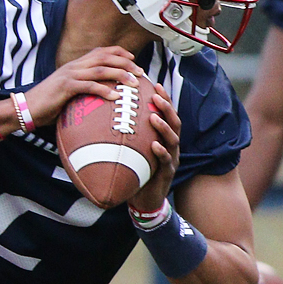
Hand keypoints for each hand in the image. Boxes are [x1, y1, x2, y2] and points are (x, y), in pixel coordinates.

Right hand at [19, 46, 135, 128]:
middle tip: (141, 72)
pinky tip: (115, 97)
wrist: (27, 107)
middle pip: (105, 57)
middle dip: (126, 63)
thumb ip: (84, 91)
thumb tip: (101, 99)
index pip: (101, 51)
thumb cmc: (49, 104)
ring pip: (101, 69)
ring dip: (120, 74)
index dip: (119, 53)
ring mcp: (70, 75)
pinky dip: (104, 90)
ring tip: (134, 83)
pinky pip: (89, 86)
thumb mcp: (69, 94)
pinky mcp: (66, 87)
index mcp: (76, 65)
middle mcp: (75, 66)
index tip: (134, 59)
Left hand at [128, 83, 180, 214]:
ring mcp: (171, 159)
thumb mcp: (134, 149)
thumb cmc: (139, 172)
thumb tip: (108, 115)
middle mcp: (171, 146)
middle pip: (174, 122)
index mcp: (165, 138)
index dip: (163, 99)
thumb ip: (129, 134)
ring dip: (164, 126)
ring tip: (154, 117)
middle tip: (155, 95)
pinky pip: (166, 161)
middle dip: (166, 107)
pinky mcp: (167, 174)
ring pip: (173, 139)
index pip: (167, 114)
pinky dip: (161, 152)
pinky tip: (154, 145)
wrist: (145, 199)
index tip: (154, 83)